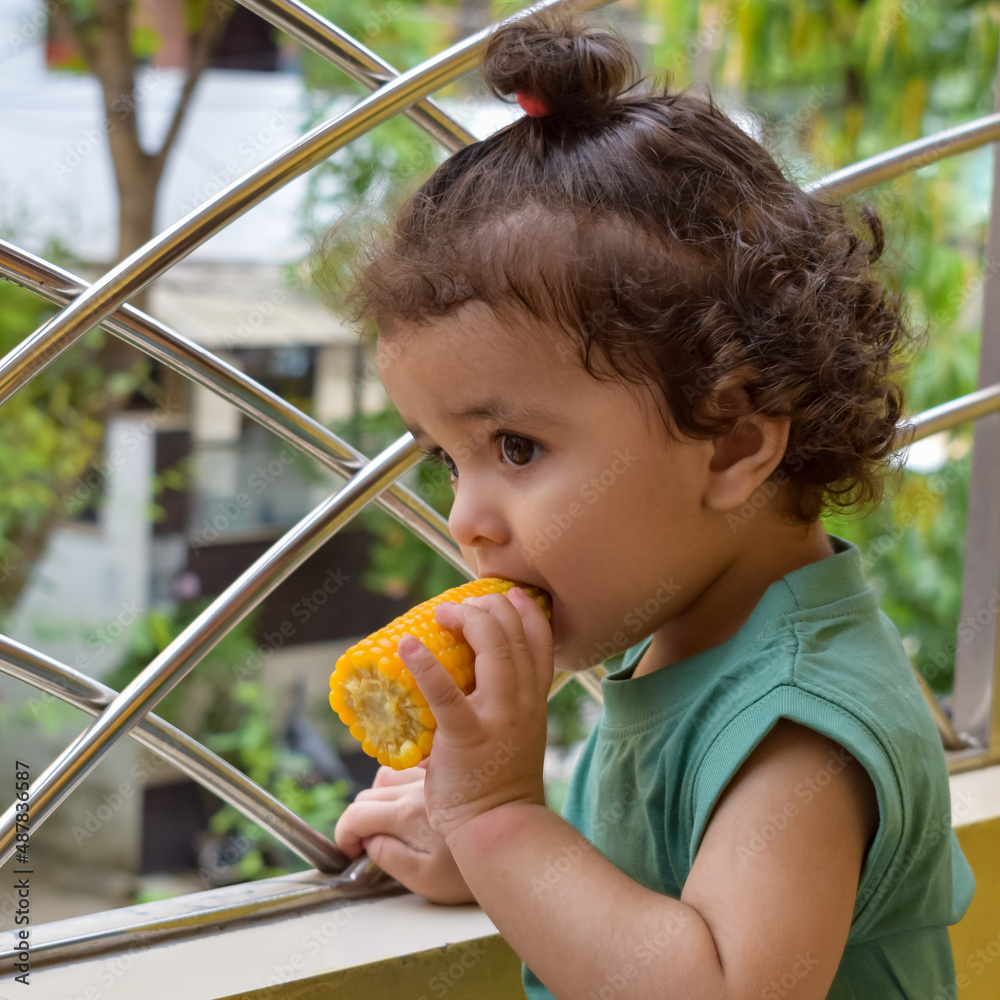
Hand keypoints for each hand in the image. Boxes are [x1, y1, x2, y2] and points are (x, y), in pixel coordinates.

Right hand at [333, 764, 475, 903]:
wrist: (514, 846)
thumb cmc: (470, 869)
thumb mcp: (424, 879)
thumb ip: (388, 857)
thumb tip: (368, 841)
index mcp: (407, 813)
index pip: (357, 814)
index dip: (344, 835)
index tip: (349, 852)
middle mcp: (416, 786)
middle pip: (368, 794)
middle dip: (360, 820)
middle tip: (370, 843)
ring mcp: (432, 775)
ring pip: (386, 776)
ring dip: (379, 798)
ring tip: (392, 822)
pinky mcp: (448, 769)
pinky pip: (410, 769)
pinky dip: (400, 783)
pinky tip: (412, 801)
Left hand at [398, 586, 553, 842]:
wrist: (499, 827)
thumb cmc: (500, 782)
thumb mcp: (518, 732)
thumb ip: (506, 703)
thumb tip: (469, 678)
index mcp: (536, 699)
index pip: (541, 640)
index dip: (526, 610)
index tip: (508, 595)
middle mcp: (524, 701)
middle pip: (514, 635)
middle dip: (488, 607)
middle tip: (460, 606)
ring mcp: (499, 717)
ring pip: (493, 649)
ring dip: (466, 620)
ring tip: (442, 613)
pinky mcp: (466, 736)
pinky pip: (446, 693)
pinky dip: (425, 665)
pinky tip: (408, 646)